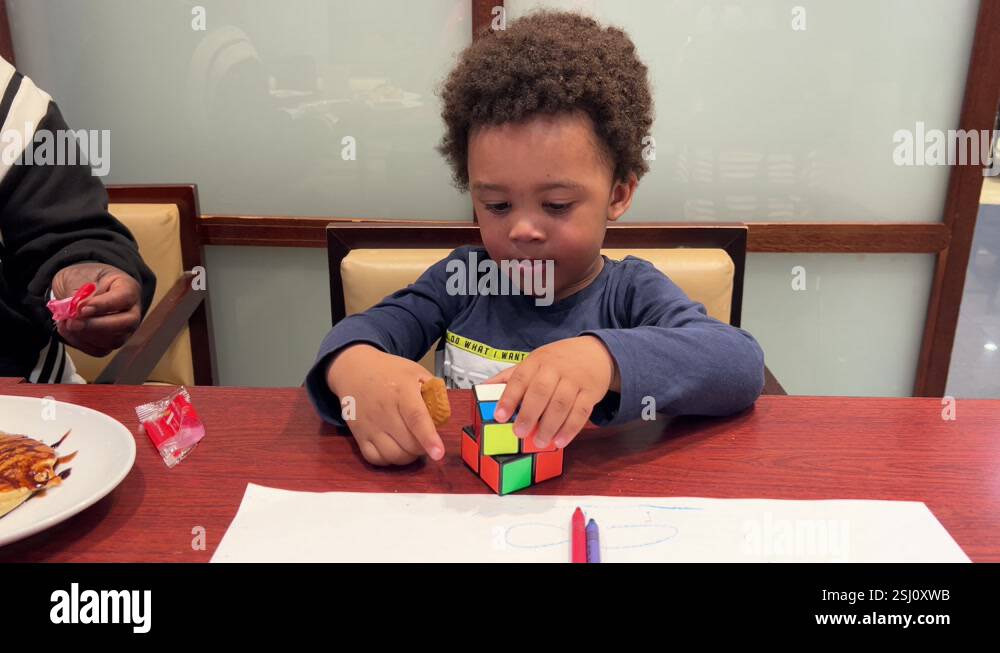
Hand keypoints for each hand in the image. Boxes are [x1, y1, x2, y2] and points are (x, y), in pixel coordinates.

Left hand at [51, 262, 142, 356]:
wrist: (78, 287)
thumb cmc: (83, 278)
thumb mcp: (78, 277)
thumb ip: (79, 294)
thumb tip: (77, 312)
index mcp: (128, 287)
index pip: (124, 298)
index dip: (104, 305)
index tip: (81, 308)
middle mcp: (131, 310)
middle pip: (126, 323)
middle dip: (97, 325)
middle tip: (73, 322)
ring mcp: (124, 329)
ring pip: (113, 340)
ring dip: (86, 335)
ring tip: (66, 323)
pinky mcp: (112, 342)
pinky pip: (100, 350)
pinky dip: (81, 343)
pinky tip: (69, 330)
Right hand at [326, 344, 445, 465]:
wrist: (353, 370)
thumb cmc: (388, 372)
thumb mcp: (416, 371)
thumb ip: (433, 391)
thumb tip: (444, 415)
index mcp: (402, 391)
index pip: (416, 418)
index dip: (428, 438)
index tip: (438, 453)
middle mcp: (384, 410)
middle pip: (408, 443)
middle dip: (423, 447)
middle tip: (426, 440)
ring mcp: (370, 425)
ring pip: (393, 455)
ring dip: (408, 456)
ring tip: (412, 445)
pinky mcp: (359, 435)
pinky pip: (375, 458)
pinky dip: (389, 460)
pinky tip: (395, 449)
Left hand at [484, 335, 619, 449]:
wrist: (596, 353)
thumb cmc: (558, 361)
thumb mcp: (534, 361)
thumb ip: (510, 377)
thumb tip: (482, 389)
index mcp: (536, 361)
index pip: (520, 378)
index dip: (509, 398)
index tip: (499, 416)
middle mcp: (555, 369)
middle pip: (540, 392)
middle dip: (528, 415)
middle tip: (519, 433)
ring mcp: (575, 380)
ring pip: (561, 404)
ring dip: (549, 426)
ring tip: (539, 442)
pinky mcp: (591, 392)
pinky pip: (581, 412)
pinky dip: (570, 429)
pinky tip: (560, 441)